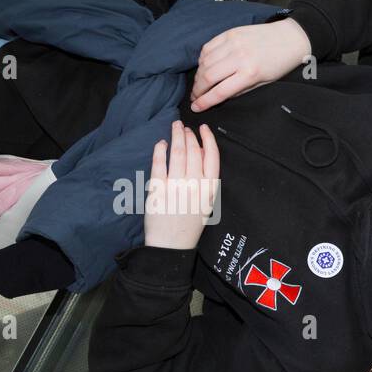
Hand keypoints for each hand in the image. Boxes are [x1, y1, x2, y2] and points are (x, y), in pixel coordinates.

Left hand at [144, 120, 219, 249]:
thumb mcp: (206, 203)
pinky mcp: (158, 188)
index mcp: (209, 189)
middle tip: (183, 127)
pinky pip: (159, 163)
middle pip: (193, 152)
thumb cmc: (190, 224)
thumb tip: (200, 154)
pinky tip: (161, 143)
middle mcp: (194, 185)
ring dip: (176, 136)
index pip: (212, 157)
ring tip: (174, 127)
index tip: (203, 128)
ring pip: (178, 153)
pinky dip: (160, 150)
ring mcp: (176, 186)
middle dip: (188, 135)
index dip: (208, 139)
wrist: (172, 244)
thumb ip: (206, 180)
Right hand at [189, 18, 312, 110]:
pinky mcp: (229, 33)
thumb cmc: (280, 64)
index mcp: (250, 73)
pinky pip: (208, 47)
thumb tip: (220, 96)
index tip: (195, 107)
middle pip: (208, 76)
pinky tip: (204, 66)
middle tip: (194, 97)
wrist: (290, 38)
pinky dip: (202, 58)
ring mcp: (232, 43)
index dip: (204, 101)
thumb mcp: (264, 83)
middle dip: (197, 89)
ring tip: (199, 84)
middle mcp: (239, 57)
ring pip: (205, 61)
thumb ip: (241, 90)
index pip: (220, 91)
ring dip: (198, 75)